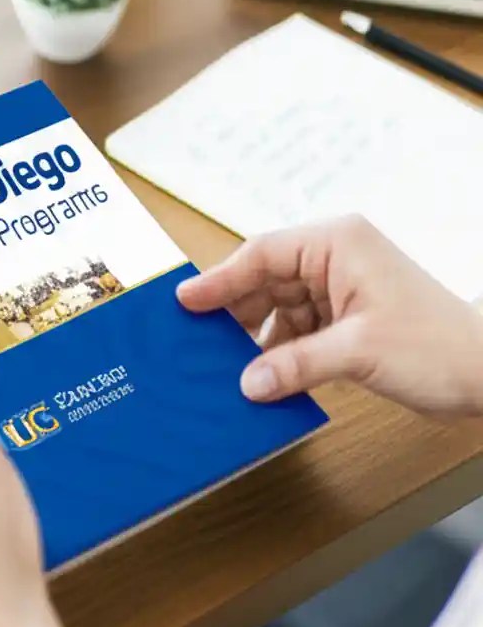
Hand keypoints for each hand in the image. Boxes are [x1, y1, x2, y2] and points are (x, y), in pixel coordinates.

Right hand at [177, 215, 482, 417]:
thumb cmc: (441, 345)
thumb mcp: (357, 352)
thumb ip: (294, 365)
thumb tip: (246, 383)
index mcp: (337, 243)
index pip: (261, 254)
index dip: (219, 279)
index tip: (186, 302)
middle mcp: (335, 259)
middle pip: (263, 281)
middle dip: (234, 314)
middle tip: (198, 342)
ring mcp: (339, 289)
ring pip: (275, 309)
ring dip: (255, 340)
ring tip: (225, 366)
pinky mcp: (345, 320)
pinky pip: (295, 332)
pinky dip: (278, 354)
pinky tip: (261, 377)